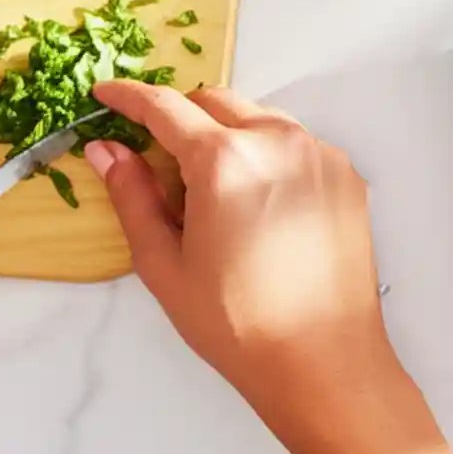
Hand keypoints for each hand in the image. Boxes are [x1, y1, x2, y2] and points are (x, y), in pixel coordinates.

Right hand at [86, 81, 452, 453]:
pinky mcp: (346, 175)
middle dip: (181, 117)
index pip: (165, 106)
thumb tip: (108, 151)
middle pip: (215, 102)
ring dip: (228, 134)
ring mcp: (320, 155)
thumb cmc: (240, 323)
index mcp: (225, 160)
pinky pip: (297, 145)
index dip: (128, 97)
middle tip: (158, 157)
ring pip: (260, 118)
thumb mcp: (165, 264)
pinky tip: (259, 206)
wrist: (323, 359)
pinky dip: (269, 156)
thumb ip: (133, 197)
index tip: (106, 94)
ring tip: (214, 192)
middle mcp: (279, 142)